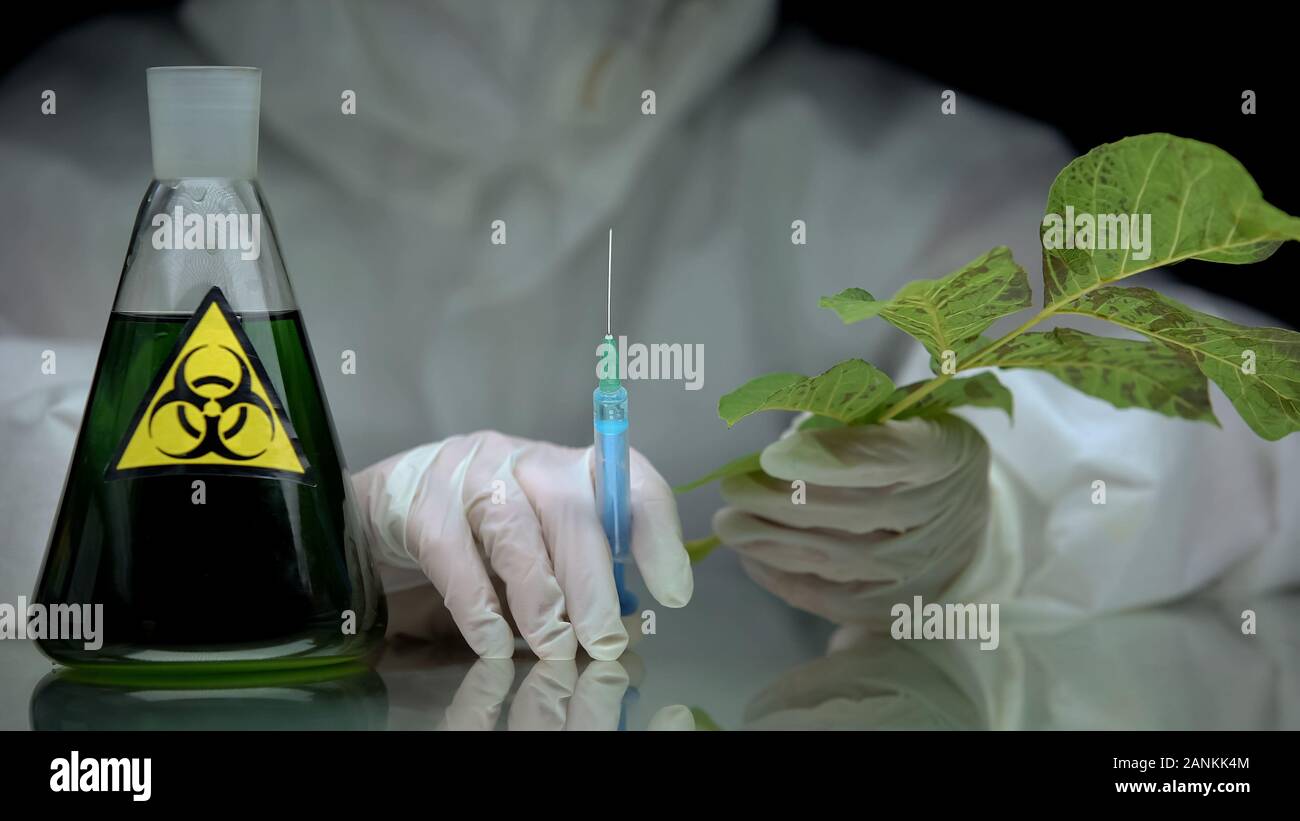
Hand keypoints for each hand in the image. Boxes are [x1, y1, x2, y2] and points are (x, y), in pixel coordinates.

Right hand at [352, 431, 691, 660]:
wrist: (394, 497)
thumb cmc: (485, 523)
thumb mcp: (542, 536)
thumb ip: (582, 570)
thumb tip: (627, 624)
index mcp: (568, 465)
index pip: (626, 480)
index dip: (655, 532)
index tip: (672, 589)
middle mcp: (525, 460)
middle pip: (571, 513)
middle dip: (593, 586)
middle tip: (605, 642)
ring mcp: (471, 476)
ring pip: (515, 533)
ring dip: (540, 599)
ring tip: (555, 648)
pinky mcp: (424, 505)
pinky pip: (456, 559)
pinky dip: (479, 608)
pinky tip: (494, 643)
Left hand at [713, 415, 988, 623]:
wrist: (969, 525)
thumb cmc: (920, 454)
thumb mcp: (906, 417)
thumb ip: (854, 420)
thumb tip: (789, 440)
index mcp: (943, 455)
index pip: (886, 457)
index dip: (826, 458)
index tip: (772, 457)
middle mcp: (938, 517)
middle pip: (851, 513)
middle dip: (780, 502)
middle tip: (733, 489)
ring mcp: (919, 570)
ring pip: (835, 559)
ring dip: (772, 542)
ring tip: (730, 523)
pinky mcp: (895, 607)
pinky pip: (830, 598)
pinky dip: (784, 578)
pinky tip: (752, 556)